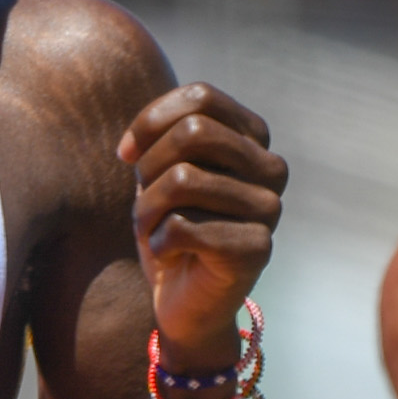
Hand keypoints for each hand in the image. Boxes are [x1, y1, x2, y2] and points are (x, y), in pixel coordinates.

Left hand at [118, 84, 287, 363]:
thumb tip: (137, 140)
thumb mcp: (162, 171)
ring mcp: (270, 208)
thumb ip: (164, 137)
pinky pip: (182, 227)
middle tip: (144, 198)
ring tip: (152, 231)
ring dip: (147, 210)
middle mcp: (271, 168)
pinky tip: (169, 256)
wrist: (184, 300)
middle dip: (149, 166)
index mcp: (253, 139)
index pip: (202, 98)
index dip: (152, 120)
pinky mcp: (258, 249)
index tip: (126, 154)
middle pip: (194, 133)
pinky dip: (158, 243)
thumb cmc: (171, 227)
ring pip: (183, 180)